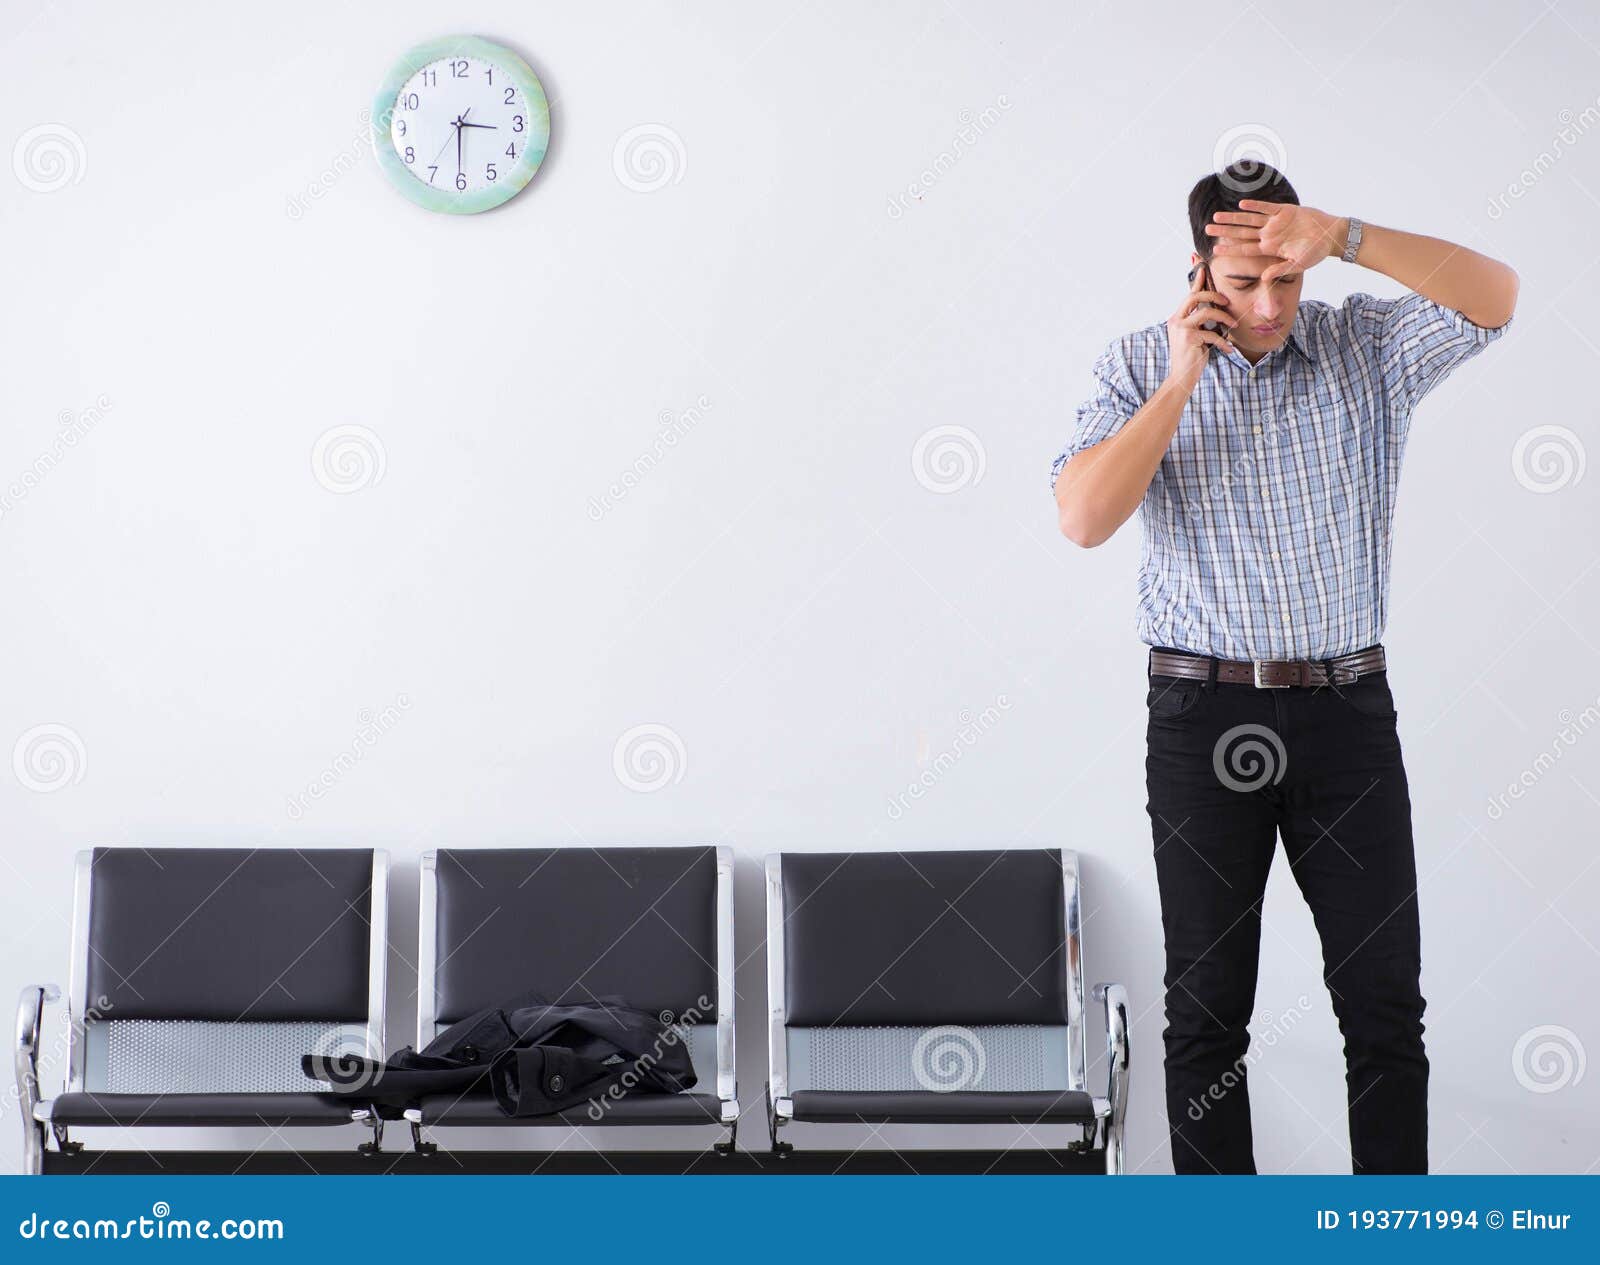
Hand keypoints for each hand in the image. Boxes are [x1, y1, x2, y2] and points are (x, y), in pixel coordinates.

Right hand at [1166, 260, 1235, 382]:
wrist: (1181, 377)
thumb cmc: (1190, 357)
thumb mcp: (1196, 336)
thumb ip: (1200, 323)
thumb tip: (1214, 311)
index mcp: (1177, 318)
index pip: (1188, 294)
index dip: (1197, 280)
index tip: (1204, 268)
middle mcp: (1176, 320)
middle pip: (1195, 296)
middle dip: (1213, 295)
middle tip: (1227, 302)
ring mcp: (1181, 328)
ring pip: (1206, 311)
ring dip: (1224, 317)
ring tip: (1233, 326)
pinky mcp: (1189, 338)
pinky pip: (1212, 332)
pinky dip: (1224, 342)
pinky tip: (1229, 349)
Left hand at [1205, 200, 1345, 282]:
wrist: (1331, 235)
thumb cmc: (1316, 252)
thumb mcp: (1298, 264)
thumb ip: (1280, 270)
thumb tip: (1263, 278)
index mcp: (1270, 249)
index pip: (1245, 249)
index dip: (1230, 249)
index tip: (1215, 250)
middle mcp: (1269, 235)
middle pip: (1241, 233)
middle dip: (1224, 231)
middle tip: (1206, 229)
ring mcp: (1275, 222)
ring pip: (1249, 219)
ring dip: (1233, 217)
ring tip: (1216, 216)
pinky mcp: (1285, 210)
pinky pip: (1266, 207)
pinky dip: (1255, 205)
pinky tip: (1241, 204)